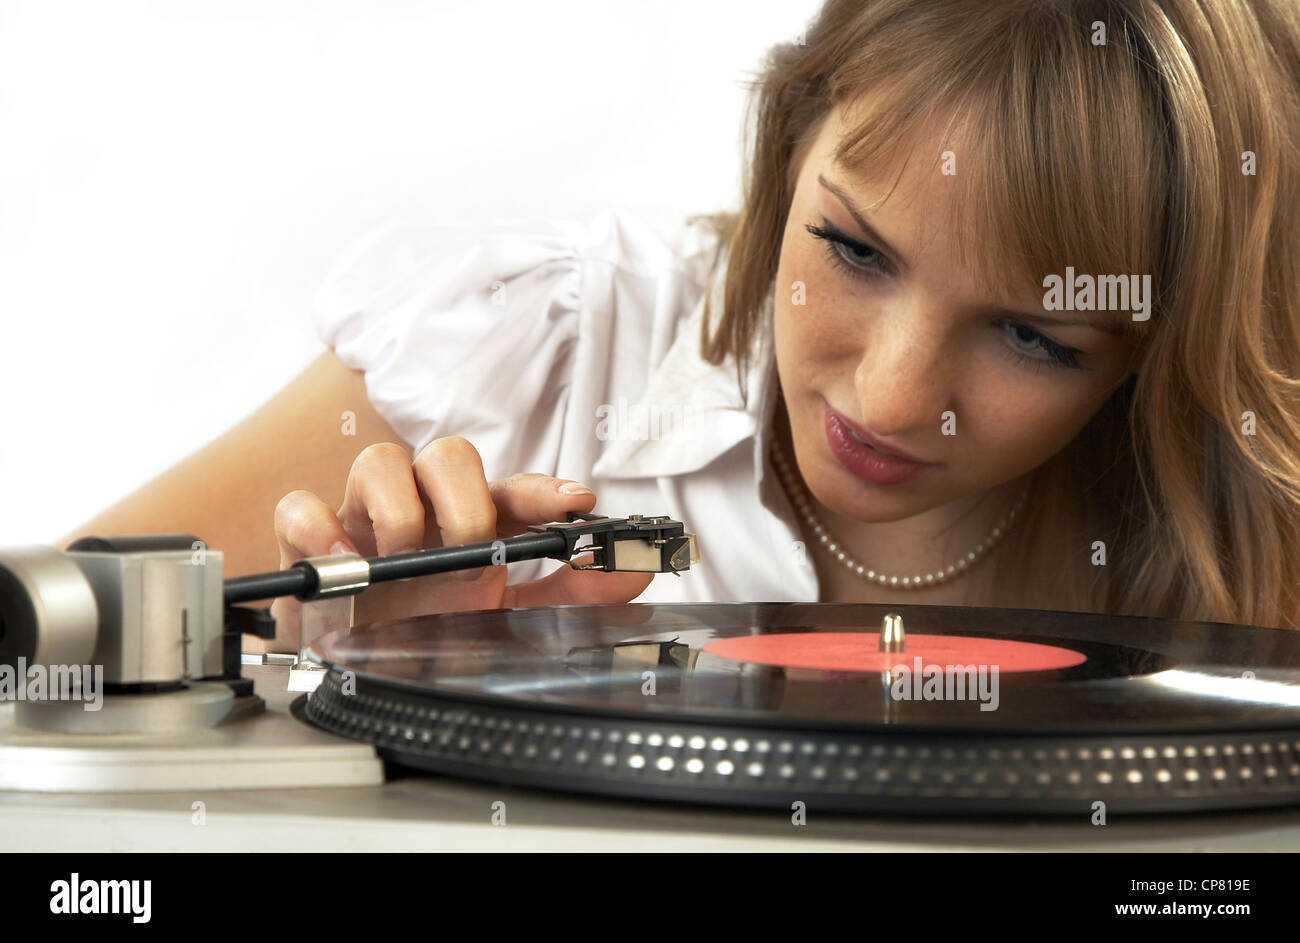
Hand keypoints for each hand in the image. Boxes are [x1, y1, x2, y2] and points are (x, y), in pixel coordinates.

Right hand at [265, 437, 651, 651]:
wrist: (361, 676)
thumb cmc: (437, 630)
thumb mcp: (511, 619)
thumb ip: (574, 594)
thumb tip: (637, 568)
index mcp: (476, 523)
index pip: (513, 491)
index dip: (546, 491)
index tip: (578, 504)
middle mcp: (424, 510)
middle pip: (447, 455)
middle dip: (466, 496)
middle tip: (473, 547)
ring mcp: (366, 520)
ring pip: (379, 462)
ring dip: (398, 507)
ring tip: (405, 560)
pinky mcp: (312, 542)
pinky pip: (302, 507)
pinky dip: (320, 528)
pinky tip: (343, 564)